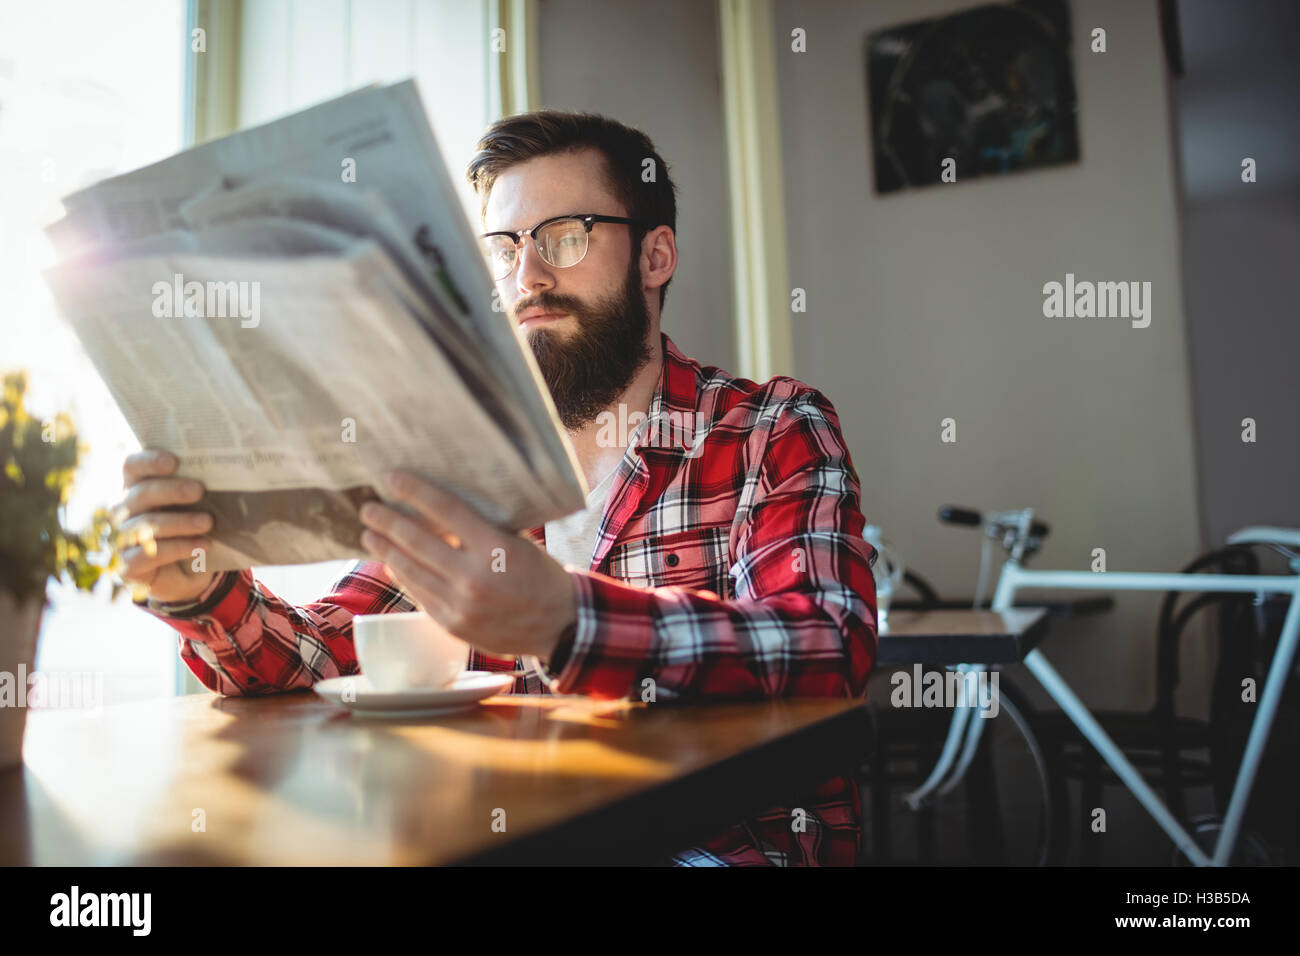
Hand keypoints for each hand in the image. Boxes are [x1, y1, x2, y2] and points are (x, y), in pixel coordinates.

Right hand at [117, 450, 215, 603]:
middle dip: (171, 490)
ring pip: (147, 525)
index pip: (132, 467)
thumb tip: (225, 470)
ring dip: (181, 522)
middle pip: (141, 493)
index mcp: (136, 488)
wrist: (190, 573)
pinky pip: (151, 554)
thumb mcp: (195, 506)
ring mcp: (123, 539)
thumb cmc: (191, 528)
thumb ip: (198, 487)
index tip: (174, 461)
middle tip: (200, 490)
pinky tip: (202, 545)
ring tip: (208, 522)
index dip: (148, 461)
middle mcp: (124, 511)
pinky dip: (179, 548)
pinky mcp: (129, 566)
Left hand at [358, 470, 576, 661]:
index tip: (391, 478)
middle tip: (369, 508)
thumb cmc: (539, 575)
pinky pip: (418, 594)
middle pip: (417, 542)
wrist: (558, 624)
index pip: (446, 511)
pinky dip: (403, 576)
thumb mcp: (517, 542)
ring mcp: (460, 604)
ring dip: (386, 550)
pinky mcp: (452, 624)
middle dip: (387, 521)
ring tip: (370, 534)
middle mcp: (474, 577)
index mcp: (495, 548)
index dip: (415, 492)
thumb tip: (438, 509)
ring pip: (410, 570)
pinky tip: (392, 564)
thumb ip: (481, 529)